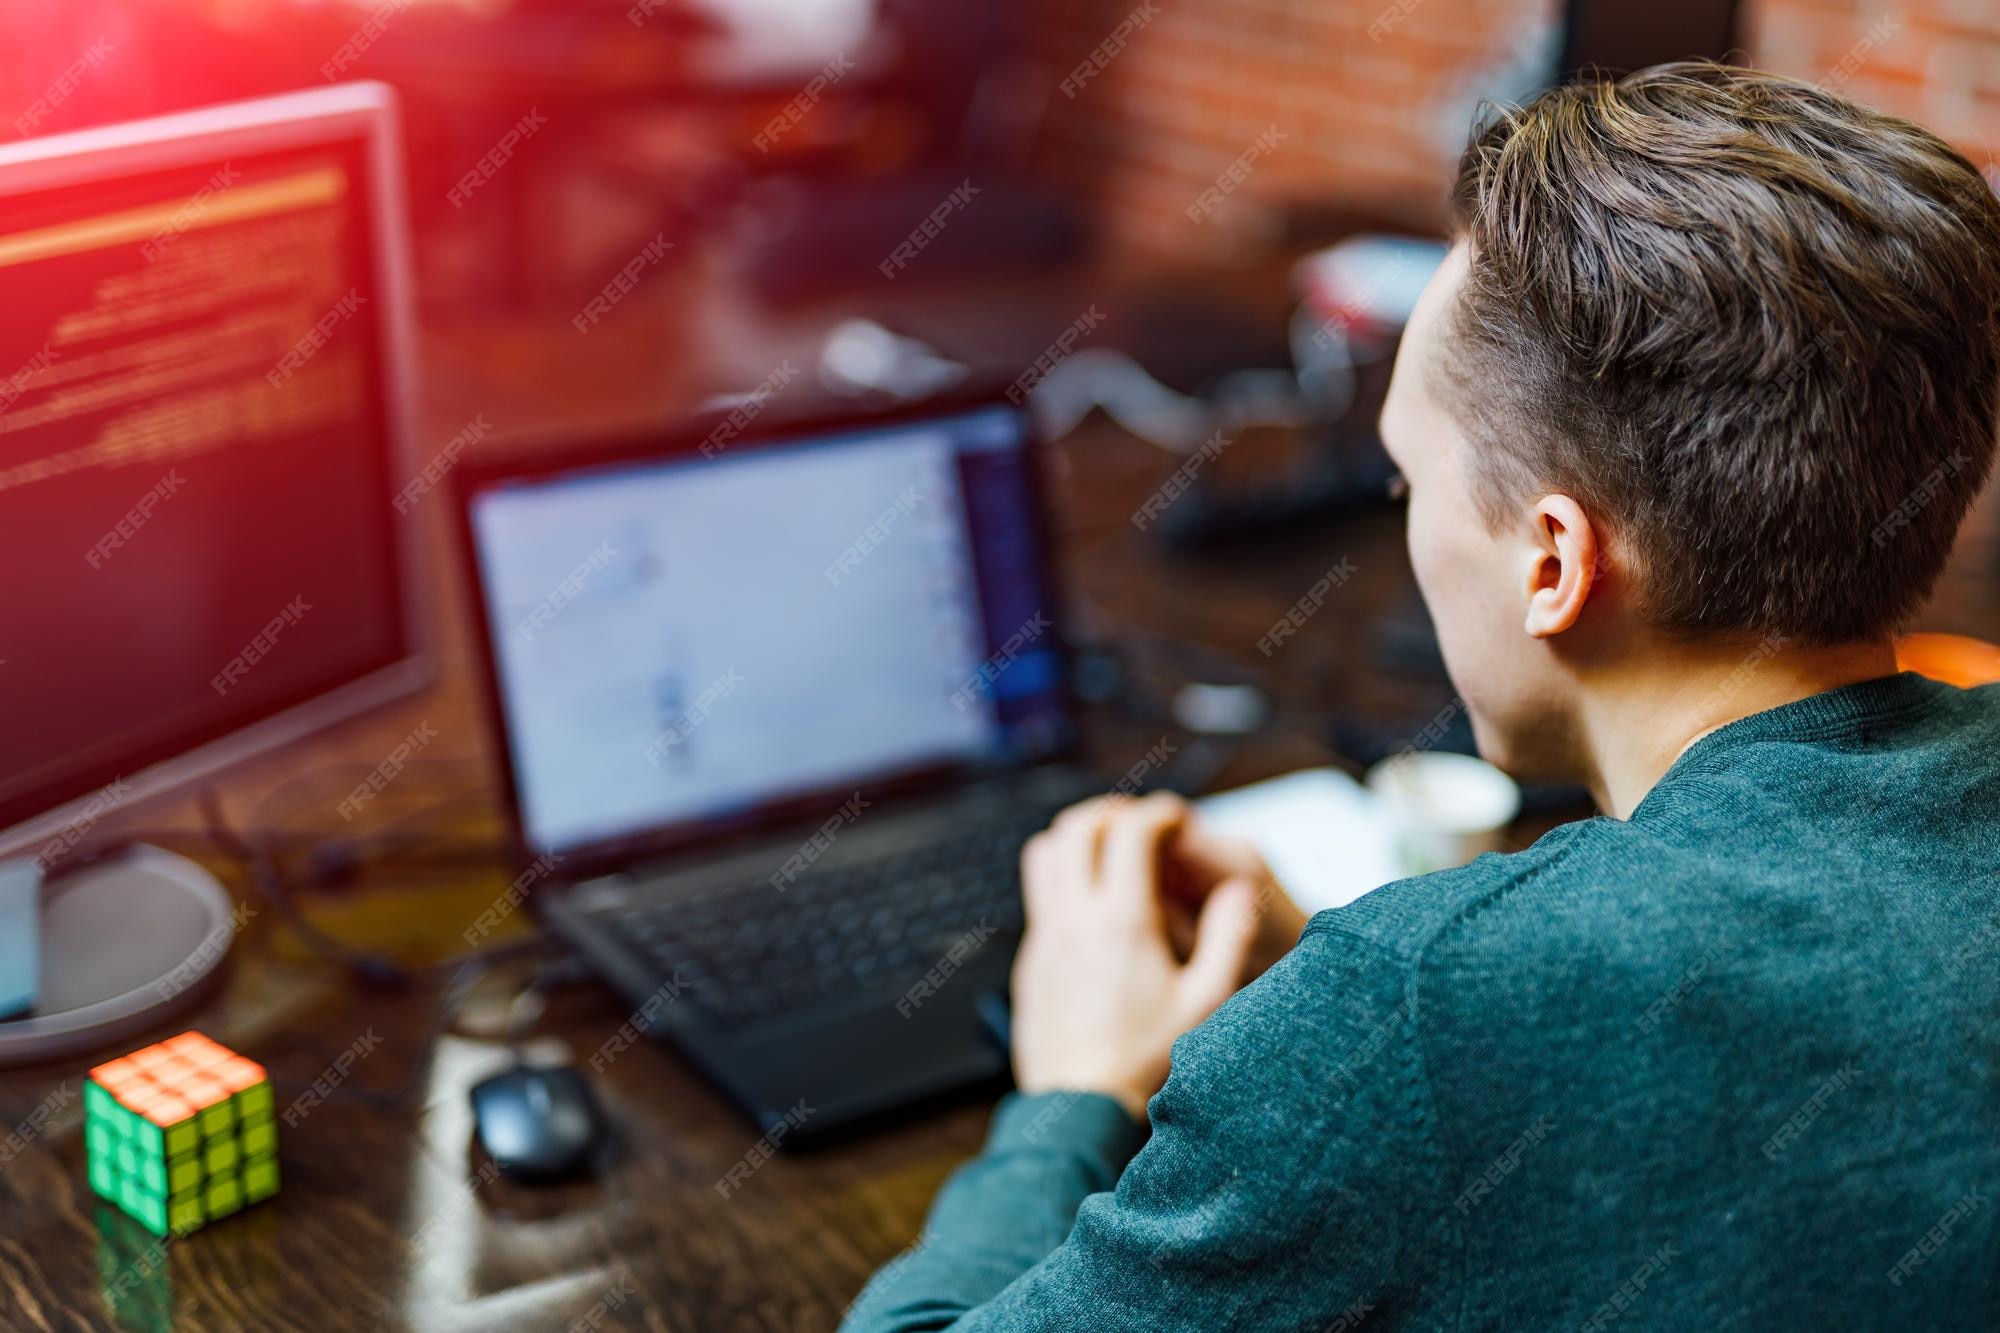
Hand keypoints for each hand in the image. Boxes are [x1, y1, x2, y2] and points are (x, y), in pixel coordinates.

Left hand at [1009, 792, 1308, 1120]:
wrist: (1080, 1110)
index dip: (1158, 813)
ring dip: (1078, 839)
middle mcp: (1074, 920)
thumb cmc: (1148, 1063)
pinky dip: (1064, 878)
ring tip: (1112, 853)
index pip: (1130, 831)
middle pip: (1077, 827)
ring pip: (1044, 853)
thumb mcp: (1206, 1003)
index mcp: (1122, 923)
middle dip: (1113, 813)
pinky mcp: (1029, 961)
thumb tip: (1239, 888)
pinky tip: (1094, 907)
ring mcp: (1044, 938)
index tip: (1177, 820)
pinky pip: (1038, 896)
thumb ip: (1227, 937)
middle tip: (1142, 826)